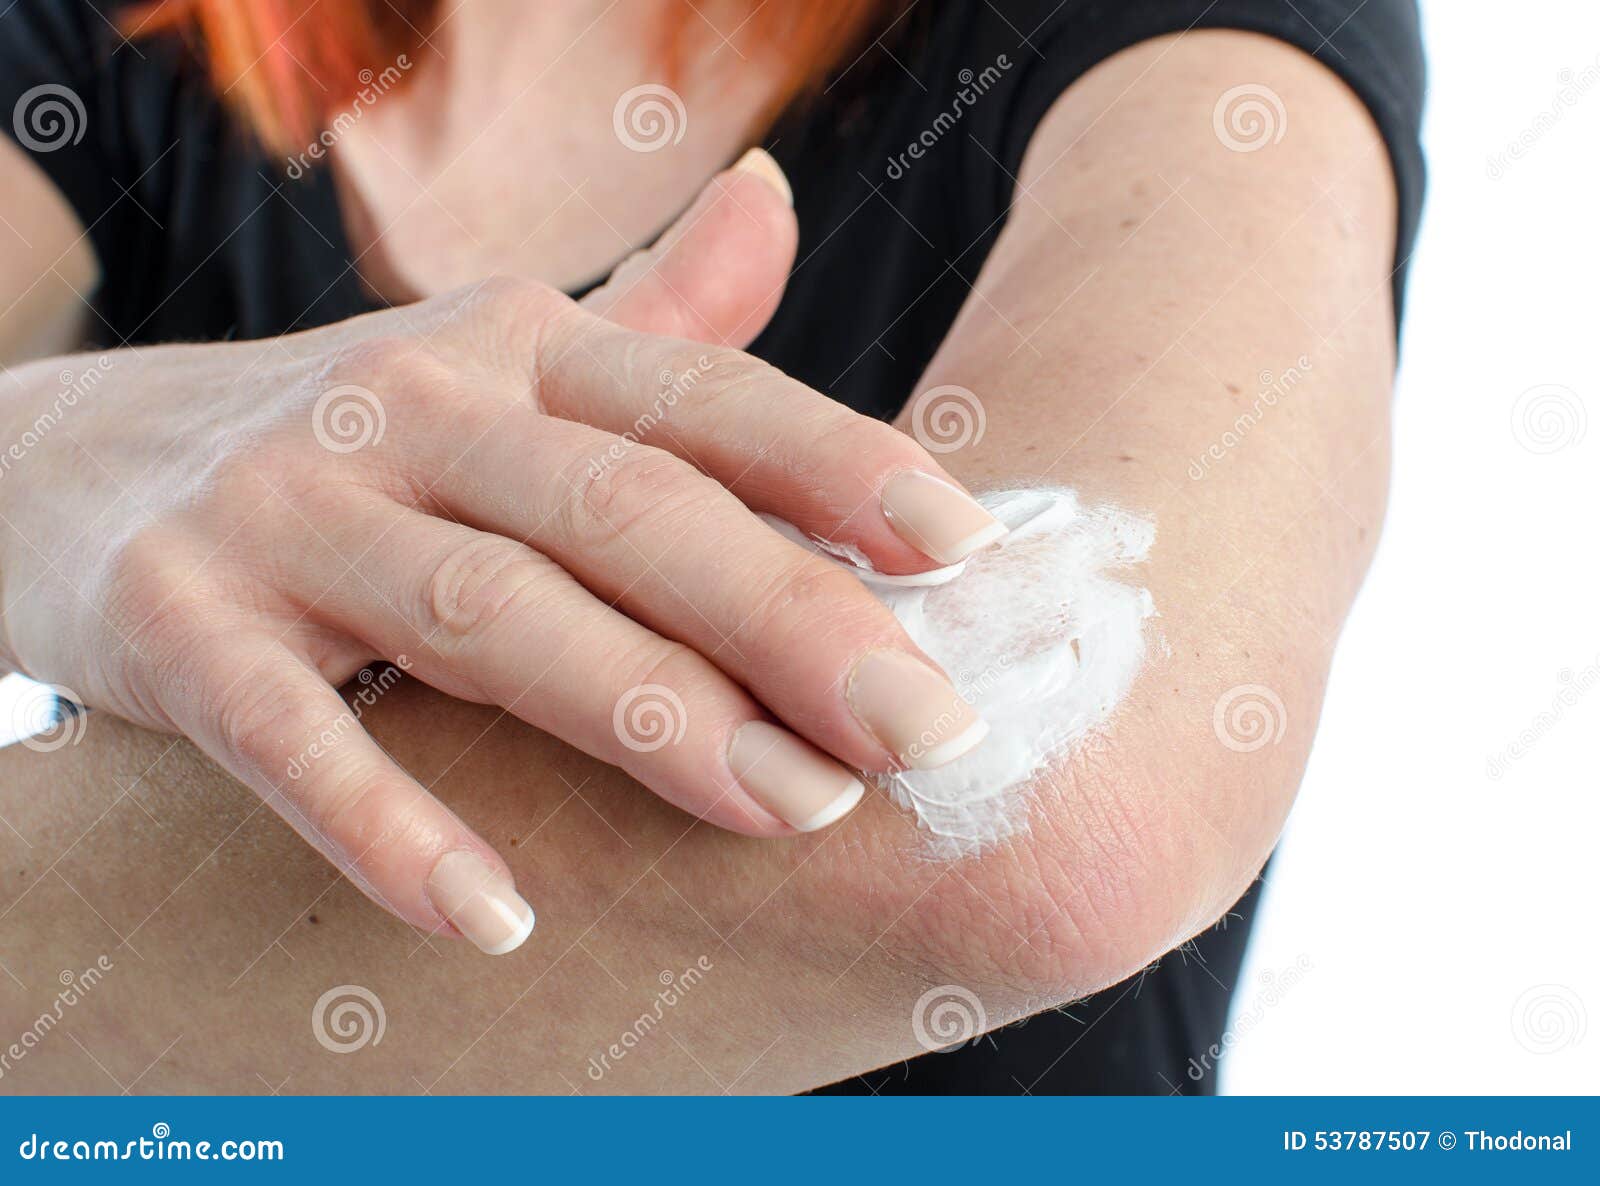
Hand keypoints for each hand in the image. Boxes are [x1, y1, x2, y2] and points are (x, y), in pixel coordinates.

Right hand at [0, 152, 1002, 952]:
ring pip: (489, 614)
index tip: (968, 551)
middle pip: (623, 510)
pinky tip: (498, 914)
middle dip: (787, 619)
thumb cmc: (363, 439)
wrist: (79, 456)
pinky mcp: (176, 619)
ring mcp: (288, 508)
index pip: (702, 399)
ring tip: (792, 810)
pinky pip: (289, 733)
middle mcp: (410, 402)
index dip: (839, 464)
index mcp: (517, 346)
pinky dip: (391, 822)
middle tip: (924, 733)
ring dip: (648, 715)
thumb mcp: (501, 356)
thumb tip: (774, 199)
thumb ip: (649, 318)